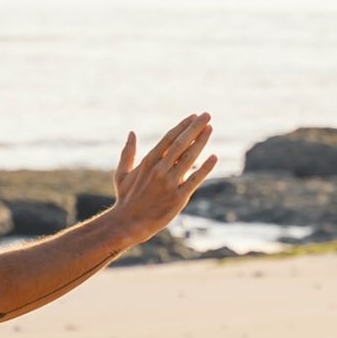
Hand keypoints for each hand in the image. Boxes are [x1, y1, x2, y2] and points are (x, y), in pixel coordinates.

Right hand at [112, 113, 217, 238]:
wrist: (129, 222)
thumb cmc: (126, 198)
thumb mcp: (122, 173)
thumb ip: (128, 153)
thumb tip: (131, 133)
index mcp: (148, 162)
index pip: (169, 138)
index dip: (183, 126)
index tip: (194, 116)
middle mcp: (159, 170)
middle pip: (181, 143)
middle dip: (195, 127)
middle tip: (207, 115)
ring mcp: (169, 183)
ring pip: (189, 158)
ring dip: (201, 142)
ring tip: (210, 129)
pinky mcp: (178, 197)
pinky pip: (195, 179)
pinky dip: (205, 168)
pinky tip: (214, 157)